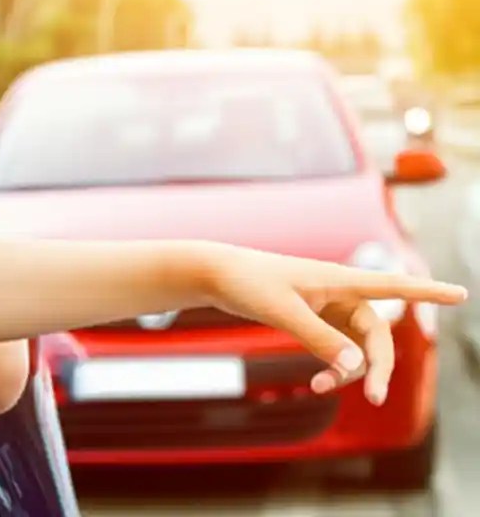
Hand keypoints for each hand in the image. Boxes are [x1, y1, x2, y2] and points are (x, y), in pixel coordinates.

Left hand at [203, 245, 466, 404]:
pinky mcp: (315, 319)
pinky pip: (338, 347)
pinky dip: (333, 366)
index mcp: (340, 279)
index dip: (429, 291)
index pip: (395, 285)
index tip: (462, 294)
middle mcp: (341, 292)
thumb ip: (318, 338)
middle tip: (374, 397)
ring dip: (349, 370)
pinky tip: (318, 382)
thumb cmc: (249, 284)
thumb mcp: (282, 311)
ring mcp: (329, 307)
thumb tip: (353, 366)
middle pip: (377, 333)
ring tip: (319, 387)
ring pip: (358, 346)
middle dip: (378, 366)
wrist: (217, 275)